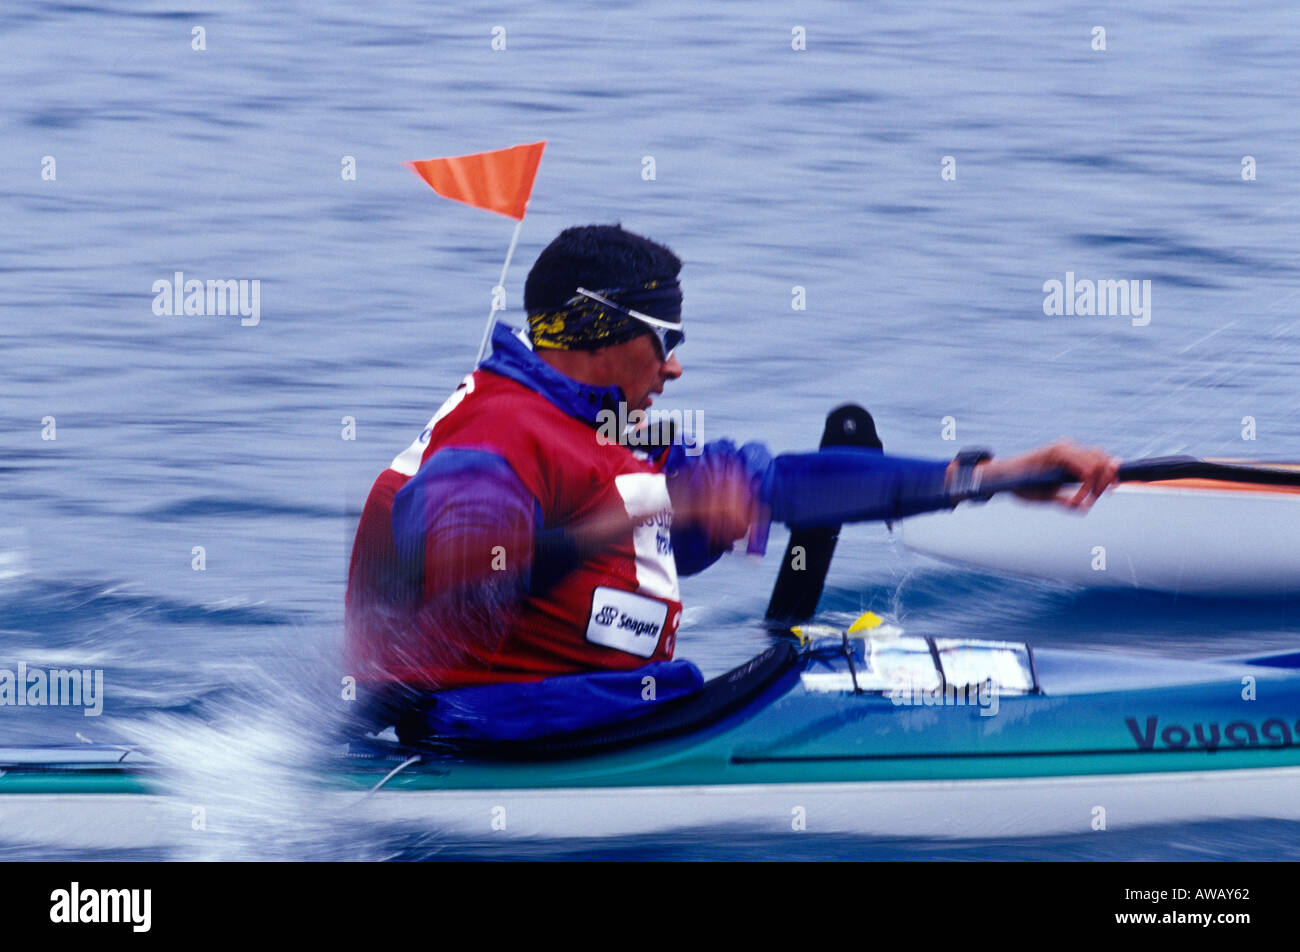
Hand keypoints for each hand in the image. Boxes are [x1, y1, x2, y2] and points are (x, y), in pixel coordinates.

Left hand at [973, 439, 1120, 510]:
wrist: (1007, 472)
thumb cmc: (1019, 483)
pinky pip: (1094, 460)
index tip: (1083, 504)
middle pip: (1100, 460)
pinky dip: (1102, 472)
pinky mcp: (1072, 455)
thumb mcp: (1038, 495)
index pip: (1089, 468)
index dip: (1090, 488)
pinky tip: (1102, 487)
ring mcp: (1070, 448)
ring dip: (1105, 477)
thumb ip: (1060, 500)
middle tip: (1091, 502)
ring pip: (1101, 457)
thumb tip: (1082, 509)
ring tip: (1100, 495)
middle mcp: (1067, 446)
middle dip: (1102, 483)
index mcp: (1058, 453)